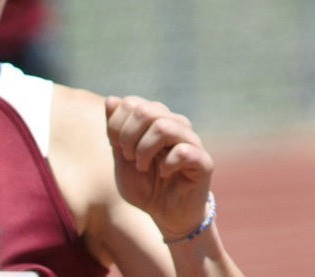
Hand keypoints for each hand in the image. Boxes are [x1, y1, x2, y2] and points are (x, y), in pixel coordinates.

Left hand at [105, 95, 212, 239]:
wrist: (166, 215)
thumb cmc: (144, 185)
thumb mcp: (121, 157)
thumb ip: (115, 129)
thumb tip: (111, 99)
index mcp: (155, 120)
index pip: (131, 103)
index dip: (116, 125)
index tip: (117, 148)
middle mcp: (175, 124)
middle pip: (146, 110)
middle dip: (128, 136)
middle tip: (129, 157)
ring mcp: (191, 141)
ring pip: (163, 126)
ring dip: (145, 149)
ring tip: (142, 166)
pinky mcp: (203, 161)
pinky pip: (184, 151)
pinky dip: (165, 164)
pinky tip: (164, 174)